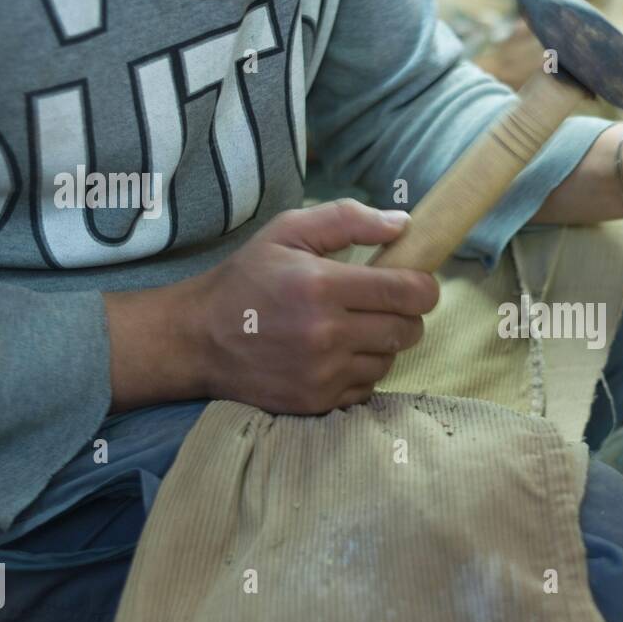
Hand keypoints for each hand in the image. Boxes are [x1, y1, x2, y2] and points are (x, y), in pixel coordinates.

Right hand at [104, 201, 438, 414]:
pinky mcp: (317, 401)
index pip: (409, 292)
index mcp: (322, 286)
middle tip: (383, 304)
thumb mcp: (288, 231)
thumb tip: (403, 224)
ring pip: (390, 359)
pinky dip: (362, 370)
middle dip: (406, 314)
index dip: (424, 287)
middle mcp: (326, 334)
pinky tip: (337, 354)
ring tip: (352, 328)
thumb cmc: (247, 280)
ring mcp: (322, 373)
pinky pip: (368, 387)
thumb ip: (348, 220)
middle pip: (408, 329)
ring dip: (382, 343)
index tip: (416, 283)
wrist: (197, 339)